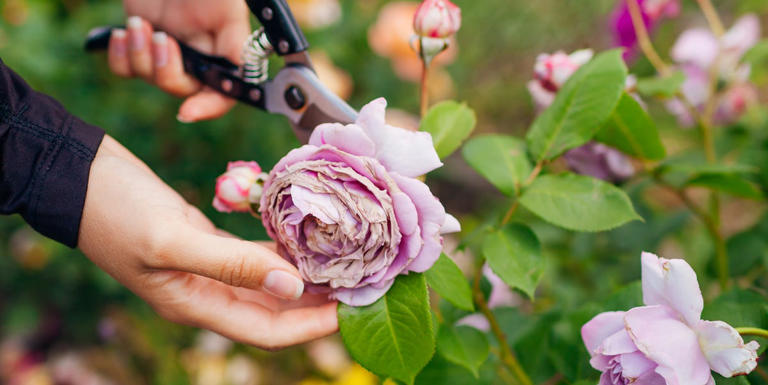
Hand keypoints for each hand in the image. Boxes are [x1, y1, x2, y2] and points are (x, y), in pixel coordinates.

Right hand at [78, 136, 337, 349]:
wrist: (78, 176)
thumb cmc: (115, 211)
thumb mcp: (171, 240)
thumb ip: (231, 265)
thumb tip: (292, 286)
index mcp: (197, 305)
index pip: (268, 331)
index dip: (313, 326)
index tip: (354, 308)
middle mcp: (208, 293)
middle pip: (276, 310)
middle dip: (320, 301)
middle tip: (363, 281)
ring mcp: (207, 268)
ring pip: (269, 279)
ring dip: (306, 271)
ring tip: (348, 257)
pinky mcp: (207, 241)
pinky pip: (255, 251)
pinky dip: (282, 244)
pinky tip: (309, 231)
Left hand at [107, 0, 250, 121]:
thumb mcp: (227, 7)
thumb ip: (236, 41)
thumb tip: (242, 70)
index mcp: (223, 54)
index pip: (221, 95)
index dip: (207, 107)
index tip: (187, 111)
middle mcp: (197, 58)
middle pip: (182, 90)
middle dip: (166, 70)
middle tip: (162, 38)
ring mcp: (169, 53)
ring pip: (151, 79)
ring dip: (140, 55)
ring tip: (139, 24)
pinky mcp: (141, 43)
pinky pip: (126, 68)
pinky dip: (120, 55)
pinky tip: (121, 33)